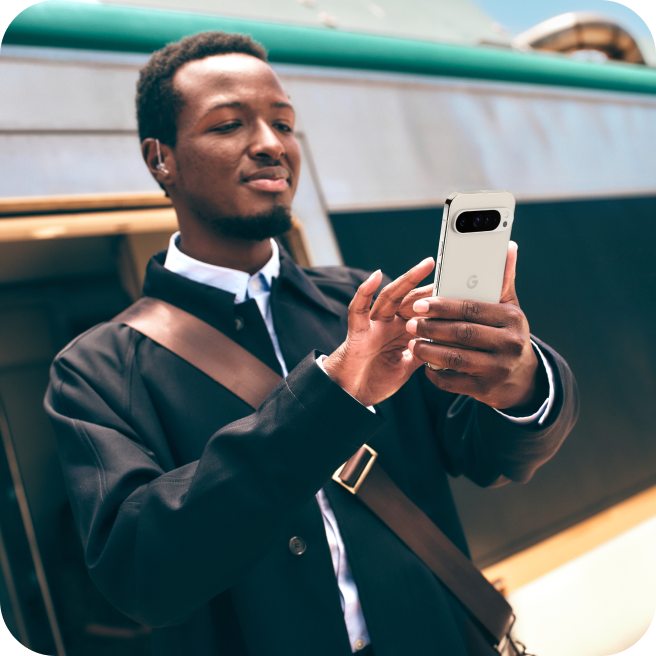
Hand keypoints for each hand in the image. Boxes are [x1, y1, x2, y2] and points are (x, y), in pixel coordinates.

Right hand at [323, 257, 434, 406]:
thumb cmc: (374, 380)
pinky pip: (358, 309)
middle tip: (448, 272)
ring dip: (407, 280)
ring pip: (390, 297)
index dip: (437, 301)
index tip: (457, 289)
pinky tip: (375, 276)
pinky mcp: (357, 332)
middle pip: (409, 299)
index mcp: (400, 332)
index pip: (421, 311)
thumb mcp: (407, 366)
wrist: (351, 396)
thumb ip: (422, 352)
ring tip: (425, 265)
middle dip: (428, 286)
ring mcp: (372, 325)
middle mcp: (387, 324)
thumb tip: (446, 344)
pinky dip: (364, 292)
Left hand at [406, 242, 541, 410]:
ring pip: (454, 358)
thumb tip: (507, 246)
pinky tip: (425, 365)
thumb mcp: (510, 308)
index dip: (442, 306)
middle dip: (431, 328)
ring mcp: (498, 369)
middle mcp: (509, 344)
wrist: (522, 380)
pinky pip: (453, 381)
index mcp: (512, 318)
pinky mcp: (486, 390)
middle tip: (410, 323)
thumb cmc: (508, 335)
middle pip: (461, 333)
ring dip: (429, 350)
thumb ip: (503, 280)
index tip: (419, 304)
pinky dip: (435, 373)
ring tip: (413, 343)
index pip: (471, 309)